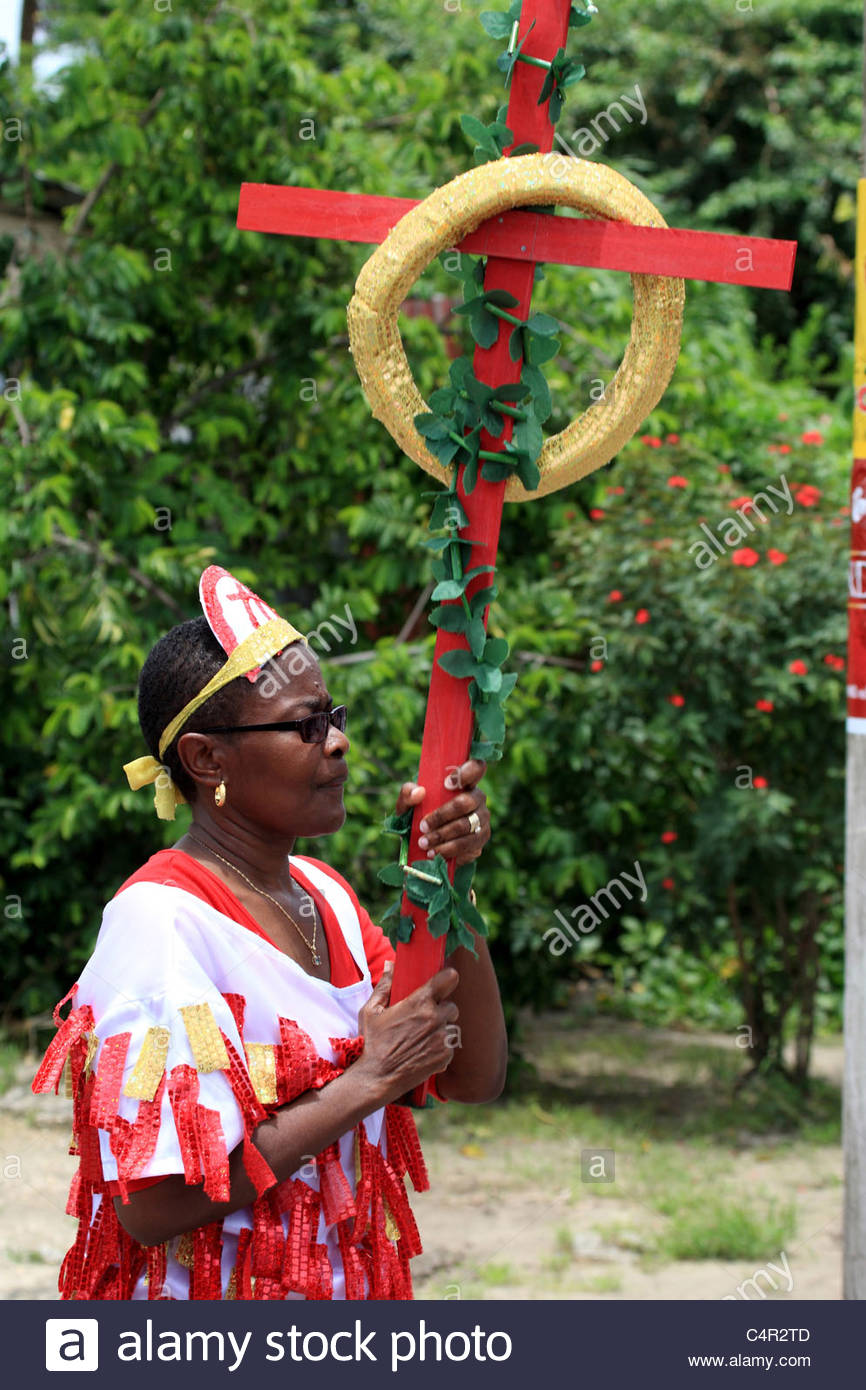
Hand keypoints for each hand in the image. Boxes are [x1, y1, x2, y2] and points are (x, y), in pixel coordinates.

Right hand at [354, 961, 459, 1105]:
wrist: (377, 1078)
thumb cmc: (371, 1043)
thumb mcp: (371, 1011)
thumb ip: (385, 986)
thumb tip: (391, 965)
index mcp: (419, 1002)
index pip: (449, 978)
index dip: (447, 978)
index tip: (443, 982)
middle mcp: (435, 1018)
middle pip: (452, 1006)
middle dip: (441, 1011)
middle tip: (425, 1019)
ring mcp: (442, 1038)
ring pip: (452, 1027)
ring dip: (442, 1031)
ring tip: (422, 1038)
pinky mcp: (445, 1056)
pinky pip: (450, 1046)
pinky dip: (441, 1048)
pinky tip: (424, 1052)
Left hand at [395, 757, 489, 864]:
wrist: (425, 845)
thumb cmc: (419, 816)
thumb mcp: (407, 806)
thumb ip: (407, 794)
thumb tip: (419, 792)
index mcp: (463, 782)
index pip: (476, 768)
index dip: (467, 772)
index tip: (446, 784)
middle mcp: (477, 798)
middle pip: (466, 802)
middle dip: (441, 815)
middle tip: (423, 826)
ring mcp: (482, 819)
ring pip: (466, 826)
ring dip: (442, 835)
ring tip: (424, 843)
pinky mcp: (481, 839)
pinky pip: (467, 844)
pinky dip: (448, 849)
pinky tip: (434, 852)